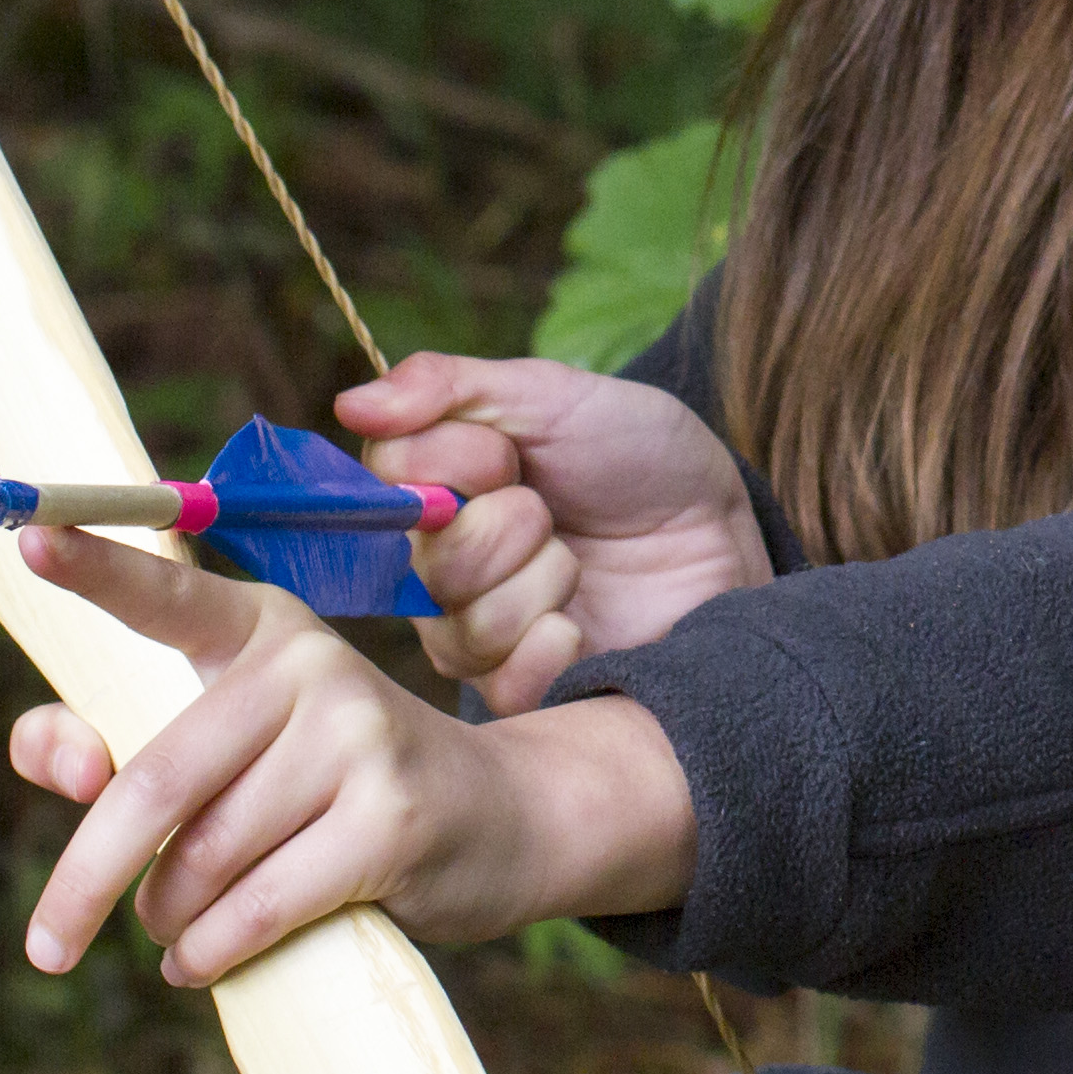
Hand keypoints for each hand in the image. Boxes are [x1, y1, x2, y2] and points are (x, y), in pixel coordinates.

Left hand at [4, 527, 693, 985]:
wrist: (501, 816)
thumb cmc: (327, 787)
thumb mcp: (232, 750)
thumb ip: (117, 745)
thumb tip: (61, 763)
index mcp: (259, 629)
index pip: (168, 596)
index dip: (97, 568)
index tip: (30, 531)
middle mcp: (308, 664)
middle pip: (154, 784)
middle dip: (83, 881)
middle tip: (45, 948)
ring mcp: (358, 735)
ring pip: (201, 860)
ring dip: (168, 921)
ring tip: (183, 931)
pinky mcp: (391, 815)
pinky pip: (257, 907)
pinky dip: (211, 953)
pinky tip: (205, 959)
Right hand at [338, 354, 769, 714]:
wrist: (721, 523)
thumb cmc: (637, 452)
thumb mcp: (554, 395)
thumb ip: (451, 388)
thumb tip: (350, 400)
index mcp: (434, 489)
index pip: (383, 484)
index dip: (452, 466)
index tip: (510, 453)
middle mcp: (439, 565)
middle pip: (425, 561)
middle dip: (508, 525)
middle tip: (552, 509)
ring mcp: (477, 630)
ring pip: (462, 624)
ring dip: (542, 579)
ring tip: (579, 562)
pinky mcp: (522, 685)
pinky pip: (499, 685)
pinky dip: (549, 647)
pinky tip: (579, 625)